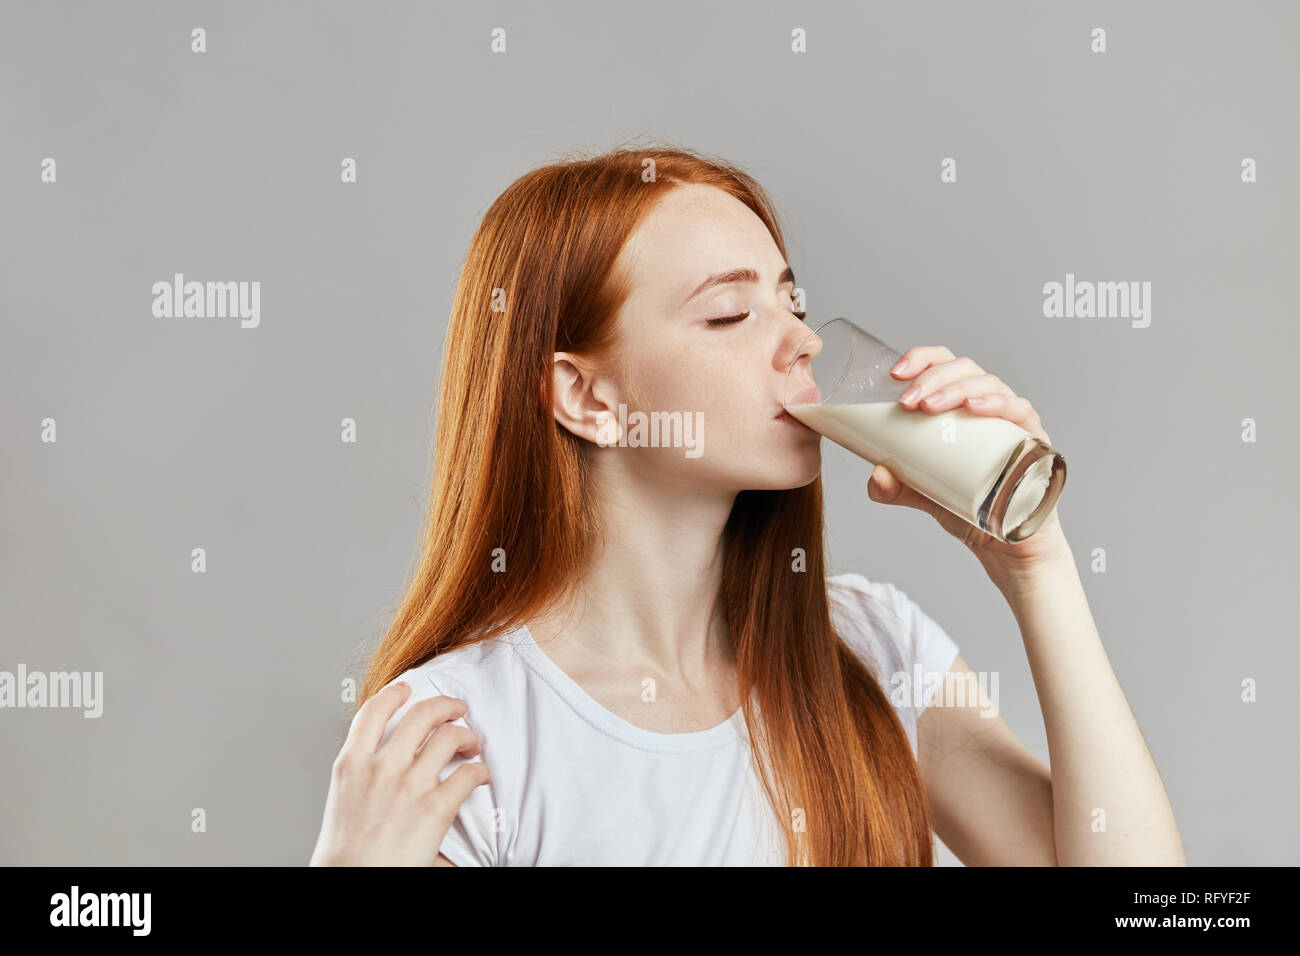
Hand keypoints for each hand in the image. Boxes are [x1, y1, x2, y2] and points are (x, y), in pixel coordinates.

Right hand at [309, 681, 490, 865]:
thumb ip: (362, 773)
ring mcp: (409, 785)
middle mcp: (381, 767)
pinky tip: (480, 777)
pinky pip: (469, 774)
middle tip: (457, 708)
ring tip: (472, 745)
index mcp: (352, 764)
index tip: (407, 689)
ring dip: (468, 736)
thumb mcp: (342, 799)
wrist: (350, 882)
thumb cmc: (345, 855)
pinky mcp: (435, 808)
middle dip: (446, 705)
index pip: (372, 712)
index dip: (394, 694)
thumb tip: (381, 759)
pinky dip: (480, 772)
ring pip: (450, 736)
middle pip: (422, 714)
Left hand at [865, 344, 1069, 573]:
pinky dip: (998, 404)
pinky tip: (974, 408)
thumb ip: (894, 487)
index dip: (921, 358)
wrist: (1003, 544)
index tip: (895, 373)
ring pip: (988, 383)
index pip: (944, 364)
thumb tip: (876, 474)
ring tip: (930, 406)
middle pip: (963, 369)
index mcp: (960, 405)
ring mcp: (1011, 420)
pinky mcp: (1033, 439)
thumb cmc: (967, 506)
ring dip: (956, 389)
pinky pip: (1019, 410)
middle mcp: (987, 404)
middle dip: (932, 377)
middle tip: (907, 402)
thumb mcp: (921, 494)